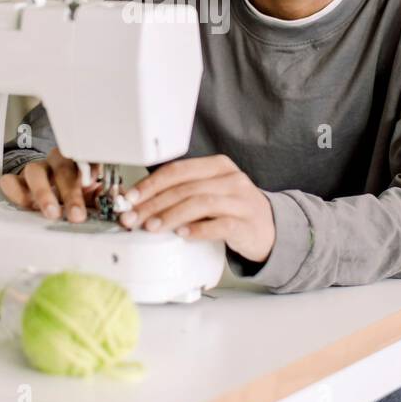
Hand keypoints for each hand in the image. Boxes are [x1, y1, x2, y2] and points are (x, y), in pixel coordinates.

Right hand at [0, 148, 101, 221]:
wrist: (49, 188)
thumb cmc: (76, 192)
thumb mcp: (96, 195)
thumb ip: (108, 202)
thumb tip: (125, 214)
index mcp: (80, 163)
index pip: (87, 160)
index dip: (91, 167)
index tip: (96, 179)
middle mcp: (57, 163)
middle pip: (63, 170)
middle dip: (71, 194)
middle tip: (77, 215)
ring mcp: (36, 170)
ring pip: (35, 173)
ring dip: (44, 193)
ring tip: (52, 213)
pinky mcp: (17, 180)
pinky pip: (10, 181)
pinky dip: (16, 192)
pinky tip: (26, 206)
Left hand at [118, 154, 274, 262]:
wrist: (270, 229)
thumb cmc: (233, 210)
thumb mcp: (209, 193)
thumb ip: (181, 194)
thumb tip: (140, 204)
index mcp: (217, 166)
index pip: (178, 170)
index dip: (150, 184)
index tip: (130, 198)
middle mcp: (230, 179)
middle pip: (185, 187)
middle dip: (154, 203)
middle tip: (134, 218)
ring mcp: (241, 200)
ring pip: (200, 203)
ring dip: (171, 215)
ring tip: (152, 227)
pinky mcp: (247, 223)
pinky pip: (220, 225)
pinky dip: (198, 229)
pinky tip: (183, 235)